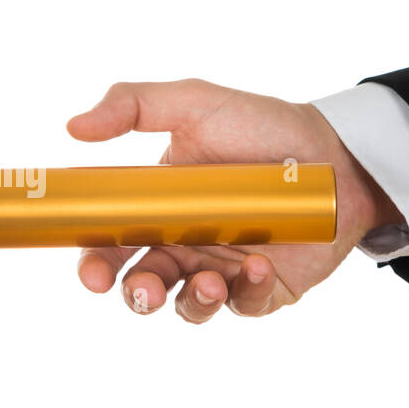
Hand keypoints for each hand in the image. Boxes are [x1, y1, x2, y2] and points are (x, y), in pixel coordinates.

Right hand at [67, 80, 400, 322]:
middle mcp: (183, 244)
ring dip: (190, 301)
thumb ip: (133, 104)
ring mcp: (221, 269)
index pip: (110, 243)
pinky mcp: (262, 287)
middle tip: (141, 289)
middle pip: (141, 284)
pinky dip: (244, 293)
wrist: (335, 151)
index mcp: (156, 208)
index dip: (93, 262)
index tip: (90, 272)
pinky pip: (243, 305)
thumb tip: (73, 127)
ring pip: (187, 305)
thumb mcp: (194, 102)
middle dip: (133, 295)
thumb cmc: (261, 126)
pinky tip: (255, 266)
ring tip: (209, 281)